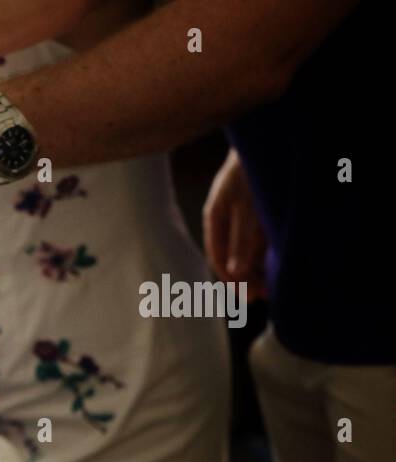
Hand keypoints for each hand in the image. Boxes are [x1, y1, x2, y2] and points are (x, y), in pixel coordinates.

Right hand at [202, 149, 267, 298]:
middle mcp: (227, 217)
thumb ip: (242, 241)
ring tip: (272, 283)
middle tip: (262, 295)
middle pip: (232, 255)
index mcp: (215, 218)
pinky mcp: (259, 208)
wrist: (273, 136)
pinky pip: (258, 237)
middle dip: (245, 277)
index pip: (218, 257)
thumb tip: (236, 274)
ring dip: (257, 266)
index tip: (248, 295)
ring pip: (246, 247)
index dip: (232, 279)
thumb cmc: (254, 170)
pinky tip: (276, 261)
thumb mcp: (247, 208)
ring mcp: (242, 212)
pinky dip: (265, 251)